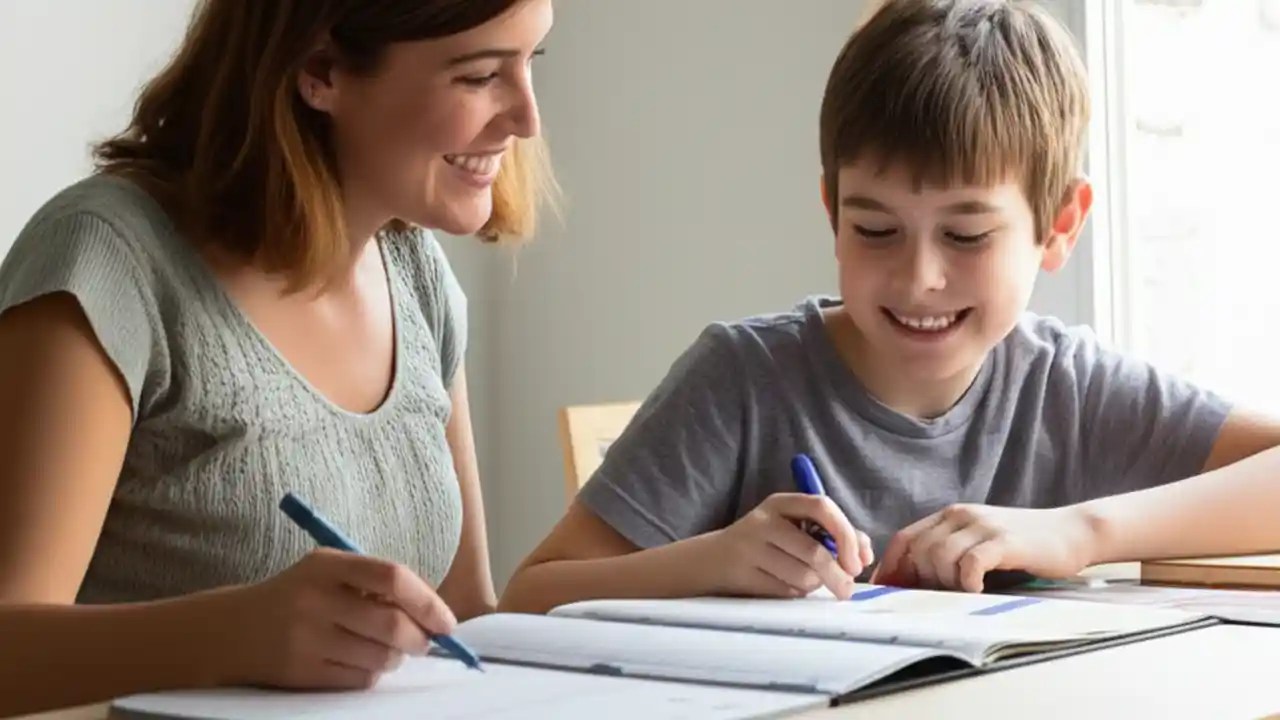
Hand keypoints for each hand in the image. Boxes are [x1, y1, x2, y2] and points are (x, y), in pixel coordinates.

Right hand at [211, 549, 456, 689]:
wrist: (230, 630)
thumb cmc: (297, 596)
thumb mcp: (327, 572)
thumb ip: (374, 582)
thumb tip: (432, 613)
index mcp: (328, 565)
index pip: (392, 577)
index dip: (428, 601)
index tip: (446, 622)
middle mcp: (316, 599)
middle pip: (392, 625)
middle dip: (420, 640)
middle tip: (424, 643)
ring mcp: (307, 638)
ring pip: (380, 657)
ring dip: (396, 659)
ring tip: (389, 652)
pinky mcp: (301, 672)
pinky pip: (359, 679)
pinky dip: (372, 674)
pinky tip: (361, 662)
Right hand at [705, 493, 873, 599]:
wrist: (714, 559)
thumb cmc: (767, 543)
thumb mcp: (796, 527)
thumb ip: (833, 534)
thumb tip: (865, 554)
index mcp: (782, 503)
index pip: (822, 507)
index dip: (846, 534)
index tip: (858, 561)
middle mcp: (764, 521)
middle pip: (814, 551)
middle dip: (837, 575)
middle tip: (847, 589)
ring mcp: (750, 548)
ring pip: (802, 576)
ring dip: (813, 585)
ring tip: (803, 580)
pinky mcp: (743, 574)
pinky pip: (785, 591)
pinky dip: (794, 594)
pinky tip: (783, 585)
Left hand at [872, 504, 1095, 592]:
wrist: (1070, 531)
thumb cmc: (1022, 545)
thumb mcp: (977, 544)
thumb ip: (947, 555)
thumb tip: (911, 585)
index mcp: (950, 516)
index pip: (904, 539)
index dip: (890, 567)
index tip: (885, 593)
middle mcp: (961, 516)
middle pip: (918, 550)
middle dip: (921, 579)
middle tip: (941, 596)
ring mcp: (983, 526)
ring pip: (940, 557)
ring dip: (947, 582)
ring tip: (966, 592)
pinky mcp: (1004, 540)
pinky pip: (970, 563)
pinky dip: (968, 581)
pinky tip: (978, 589)